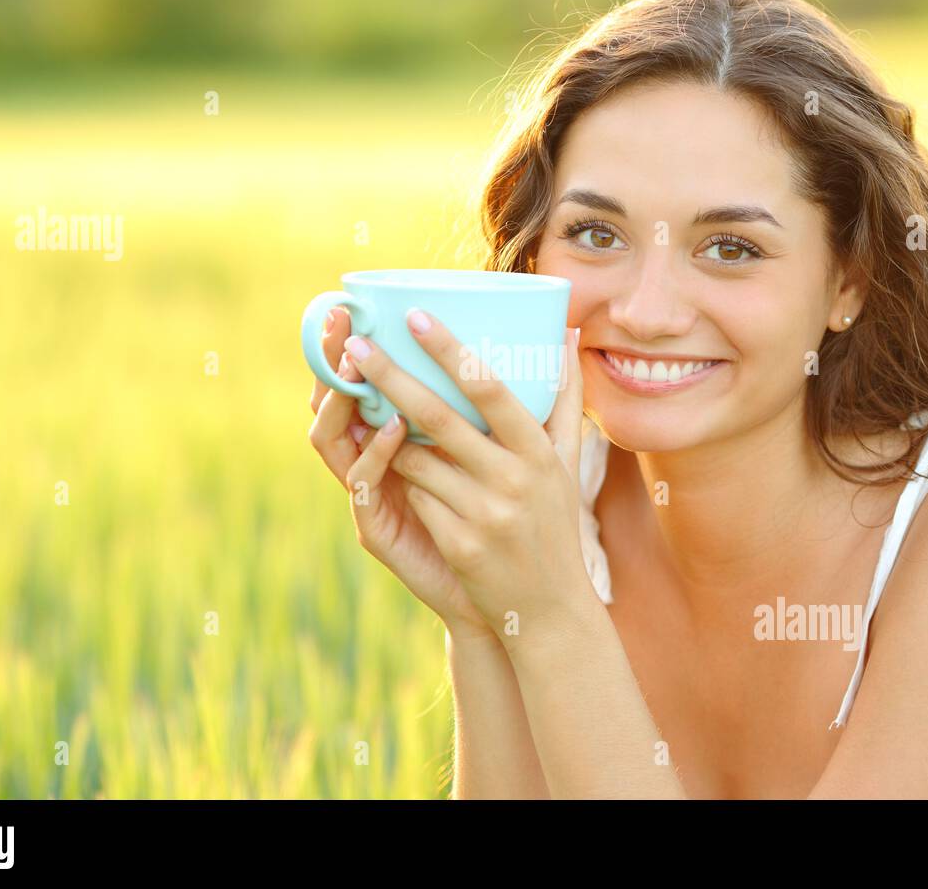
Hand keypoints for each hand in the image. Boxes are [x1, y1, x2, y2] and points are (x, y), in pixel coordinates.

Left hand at [341, 309, 595, 647]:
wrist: (549, 610)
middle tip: (359, 345)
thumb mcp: (566, 464)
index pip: (489, 389)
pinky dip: (407, 484)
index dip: (449, 351)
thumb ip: (564, 399)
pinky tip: (406, 478)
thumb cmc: (554, 524)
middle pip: (439, 417)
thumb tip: (568, 334)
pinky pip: (415, 499)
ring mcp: (485, 515)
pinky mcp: (459, 546)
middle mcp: (514, 480)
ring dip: (393, 439)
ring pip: (415, 461)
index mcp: (539, 452)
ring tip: (377, 415)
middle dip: (392, 377)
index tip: (414, 317)